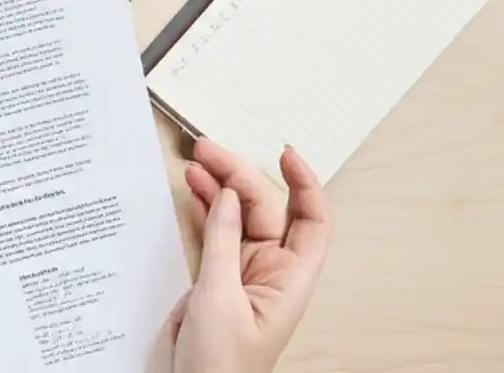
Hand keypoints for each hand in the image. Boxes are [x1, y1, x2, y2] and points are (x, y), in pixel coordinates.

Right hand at [150, 139, 331, 372]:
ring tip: (194, 162)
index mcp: (290, 278)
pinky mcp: (216, 279)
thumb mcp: (220, 300)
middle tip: (208, 151)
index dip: (304, 184)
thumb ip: (222, 242)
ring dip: (216, 188)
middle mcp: (271, 270)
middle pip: (264, 209)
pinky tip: (191, 190)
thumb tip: (226, 195)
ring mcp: (242, 272)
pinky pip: (214, 234)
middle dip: (239, 176)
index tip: (284, 154)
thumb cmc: (220, 365)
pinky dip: (202, 210)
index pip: (311, 220)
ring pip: (235, 217)